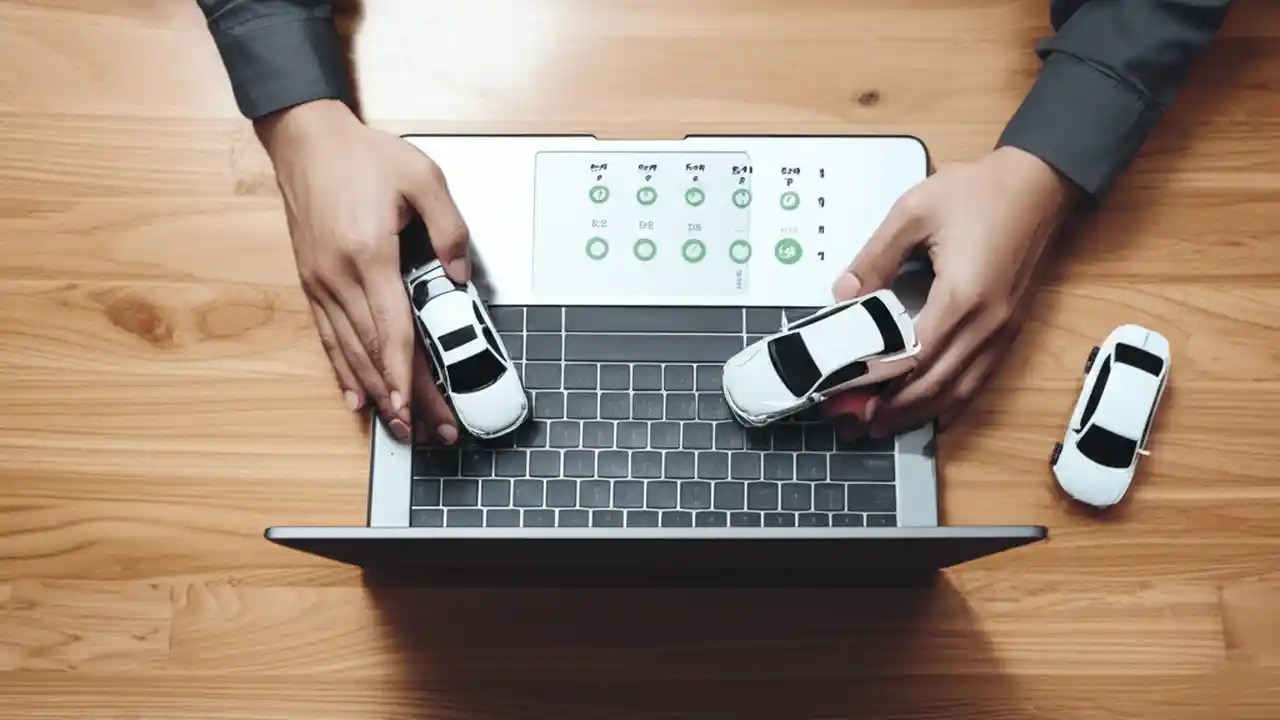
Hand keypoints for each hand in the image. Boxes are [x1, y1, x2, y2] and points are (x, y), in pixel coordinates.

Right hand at [257, 100, 470, 443]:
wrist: (306, 141)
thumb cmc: (362, 156)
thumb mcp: (423, 178)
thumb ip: (449, 228)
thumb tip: (460, 275)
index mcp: (370, 254)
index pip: (392, 329)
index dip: (407, 374)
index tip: (416, 407)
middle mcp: (340, 277)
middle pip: (376, 353)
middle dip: (404, 398)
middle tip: (429, 431)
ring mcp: (322, 284)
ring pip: (351, 353)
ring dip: (377, 395)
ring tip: (400, 428)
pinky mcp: (313, 283)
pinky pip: (329, 339)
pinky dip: (344, 372)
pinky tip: (357, 398)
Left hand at [824, 146, 1080, 437]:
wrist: (1038, 183)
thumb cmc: (981, 192)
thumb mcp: (914, 211)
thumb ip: (875, 257)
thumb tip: (844, 295)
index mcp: (963, 295)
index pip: (913, 356)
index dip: (877, 380)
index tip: (845, 392)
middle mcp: (987, 322)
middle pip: (935, 384)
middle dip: (892, 408)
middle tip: (853, 421)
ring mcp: (1002, 330)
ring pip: (959, 391)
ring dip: (919, 413)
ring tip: (882, 425)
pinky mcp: (1008, 330)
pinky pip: (978, 380)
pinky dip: (950, 403)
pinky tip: (928, 412)